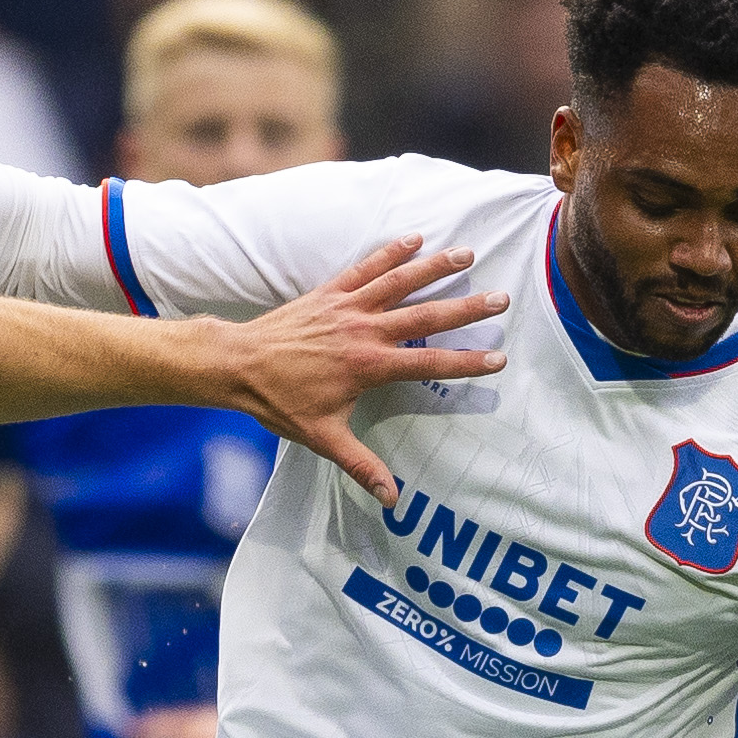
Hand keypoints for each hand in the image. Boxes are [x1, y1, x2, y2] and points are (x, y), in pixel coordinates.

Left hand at [205, 237, 505, 501]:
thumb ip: (361, 465)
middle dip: (466, 308)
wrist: (237, 365)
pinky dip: (390, 252)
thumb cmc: (278, 403)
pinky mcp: (329, 292)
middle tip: (500, 299)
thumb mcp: (322, 438)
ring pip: (399, 282)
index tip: (497, 359)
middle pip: (425, 315)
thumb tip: (391, 499)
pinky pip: (365, 267)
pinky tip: (414, 239)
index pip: (428, 363)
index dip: (465, 363)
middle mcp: (363, 330)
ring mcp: (347, 307)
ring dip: (435, 267)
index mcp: (368, 366)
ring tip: (468, 254)